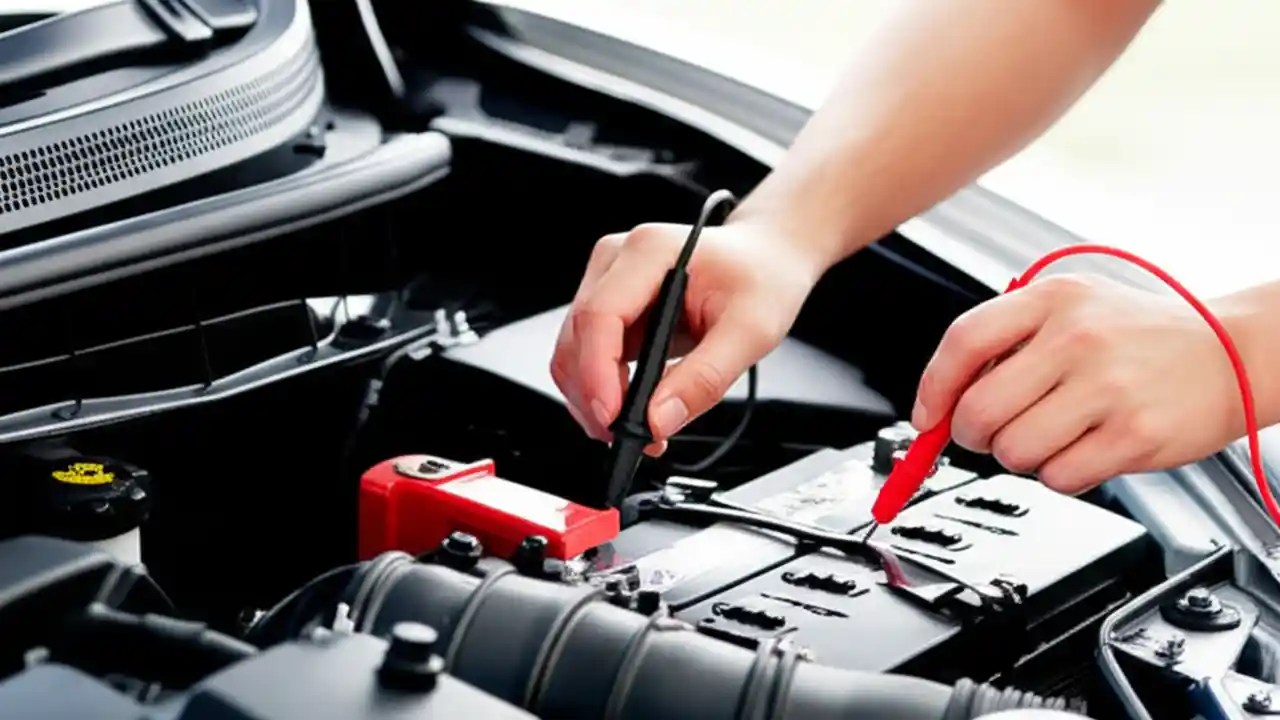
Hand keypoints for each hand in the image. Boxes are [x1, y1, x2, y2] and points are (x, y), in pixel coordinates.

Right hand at [551, 219, 823, 451]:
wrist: (765, 259)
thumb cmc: (762, 279)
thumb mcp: (752, 331)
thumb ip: (704, 379)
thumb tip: (658, 420)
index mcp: (649, 251)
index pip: (600, 316)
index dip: (598, 374)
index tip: (613, 418)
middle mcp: (617, 261)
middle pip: (576, 338)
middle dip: (595, 397)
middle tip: (631, 437)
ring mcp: (608, 283)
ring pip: (574, 353)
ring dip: (594, 399)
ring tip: (639, 429)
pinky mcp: (609, 306)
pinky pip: (588, 356)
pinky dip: (603, 390)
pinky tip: (633, 409)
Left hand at [912, 274, 1241, 493]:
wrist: (1234, 352)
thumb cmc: (1140, 336)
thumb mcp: (1073, 309)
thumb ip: (1008, 342)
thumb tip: (943, 399)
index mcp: (1052, 299)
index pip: (963, 342)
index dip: (932, 388)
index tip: (927, 417)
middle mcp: (1077, 338)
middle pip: (978, 410)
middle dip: (972, 435)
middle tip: (990, 434)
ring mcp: (1106, 387)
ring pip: (1013, 451)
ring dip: (1020, 456)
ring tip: (1052, 435)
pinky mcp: (1133, 435)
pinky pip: (1058, 477)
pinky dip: (1060, 474)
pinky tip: (1084, 449)